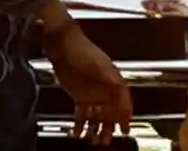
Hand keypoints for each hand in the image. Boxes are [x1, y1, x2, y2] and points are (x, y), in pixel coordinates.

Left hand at [43, 23, 131, 144]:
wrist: (62, 45)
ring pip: (97, 116)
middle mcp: (104, 89)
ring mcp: (91, 93)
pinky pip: (82, 114)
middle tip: (108, 140)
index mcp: (112, 80)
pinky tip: (77, 135)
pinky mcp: (79, 96)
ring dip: (95, 129)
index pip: (122, 101)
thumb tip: (120, 85)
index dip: (125, 115)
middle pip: (110, 112)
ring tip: (94, 141)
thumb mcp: (97, 63)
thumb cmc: (81, 50)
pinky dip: (80, 125)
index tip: (125, 128)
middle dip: (110, 126)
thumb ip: (109, 75)